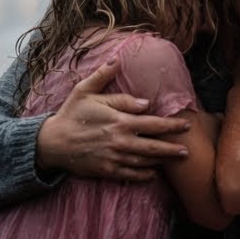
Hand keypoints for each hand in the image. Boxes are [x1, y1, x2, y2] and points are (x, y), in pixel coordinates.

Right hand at [35, 59, 191, 180]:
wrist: (52, 143)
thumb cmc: (70, 114)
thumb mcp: (84, 90)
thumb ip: (103, 77)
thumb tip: (120, 63)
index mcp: (119, 120)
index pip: (153, 123)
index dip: (172, 125)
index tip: (186, 125)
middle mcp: (120, 140)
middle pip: (154, 146)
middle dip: (173, 148)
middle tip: (187, 150)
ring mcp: (114, 157)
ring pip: (146, 161)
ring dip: (163, 161)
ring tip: (176, 159)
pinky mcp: (107, 170)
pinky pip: (131, 174)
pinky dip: (144, 175)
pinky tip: (153, 173)